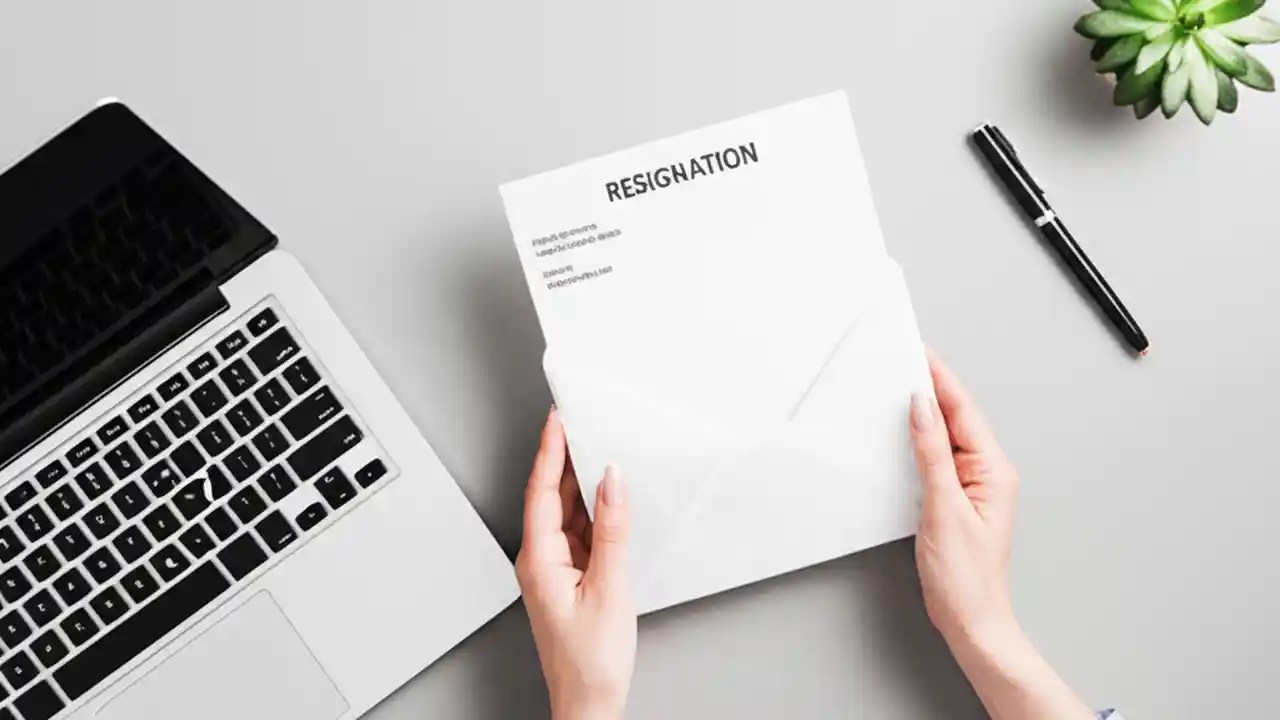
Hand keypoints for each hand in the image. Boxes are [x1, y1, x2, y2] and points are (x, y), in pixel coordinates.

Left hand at [516, 408, 635, 719]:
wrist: (590, 703)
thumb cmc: (591, 661)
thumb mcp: (610, 588)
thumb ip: (613, 530)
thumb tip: (612, 481)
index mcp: (539, 559)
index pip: (541, 491)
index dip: (550, 451)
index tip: (557, 419)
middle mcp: (540, 560)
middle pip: (550, 496)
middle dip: (564, 458)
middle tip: (579, 422)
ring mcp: (555, 568)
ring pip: (566, 513)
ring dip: (580, 483)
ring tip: (597, 449)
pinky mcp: (570, 577)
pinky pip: (579, 531)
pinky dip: (593, 510)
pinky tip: (608, 498)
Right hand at [910, 349, 1017, 644]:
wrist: (972, 622)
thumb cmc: (966, 579)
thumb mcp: (943, 509)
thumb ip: (932, 454)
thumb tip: (922, 409)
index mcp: (993, 470)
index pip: (963, 410)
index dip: (939, 378)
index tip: (919, 353)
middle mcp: (988, 473)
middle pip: (957, 416)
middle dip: (932, 386)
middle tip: (904, 360)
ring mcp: (973, 486)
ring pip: (947, 435)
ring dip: (925, 411)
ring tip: (901, 386)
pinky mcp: (956, 498)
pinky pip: (938, 457)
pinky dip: (921, 439)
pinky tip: (906, 433)